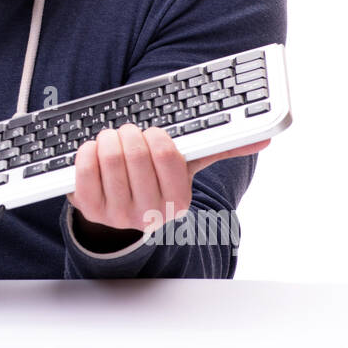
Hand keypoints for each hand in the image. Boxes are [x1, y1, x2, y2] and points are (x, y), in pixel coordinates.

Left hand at [68, 123, 270, 234]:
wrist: (120, 210)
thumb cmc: (155, 180)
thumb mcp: (187, 167)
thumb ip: (221, 150)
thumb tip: (263, 139)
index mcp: (178, 201)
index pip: (167, 155)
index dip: (157, 137)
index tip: (153, 133)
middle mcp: (149, 214)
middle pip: (133, 154)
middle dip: (130, 133)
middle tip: (129, 132)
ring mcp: (117, 215)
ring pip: (108, 158)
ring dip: (108, 138)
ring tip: (112, 138)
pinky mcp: (89, 210)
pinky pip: (84, 170)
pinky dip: (86, 151)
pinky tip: (93, 151)